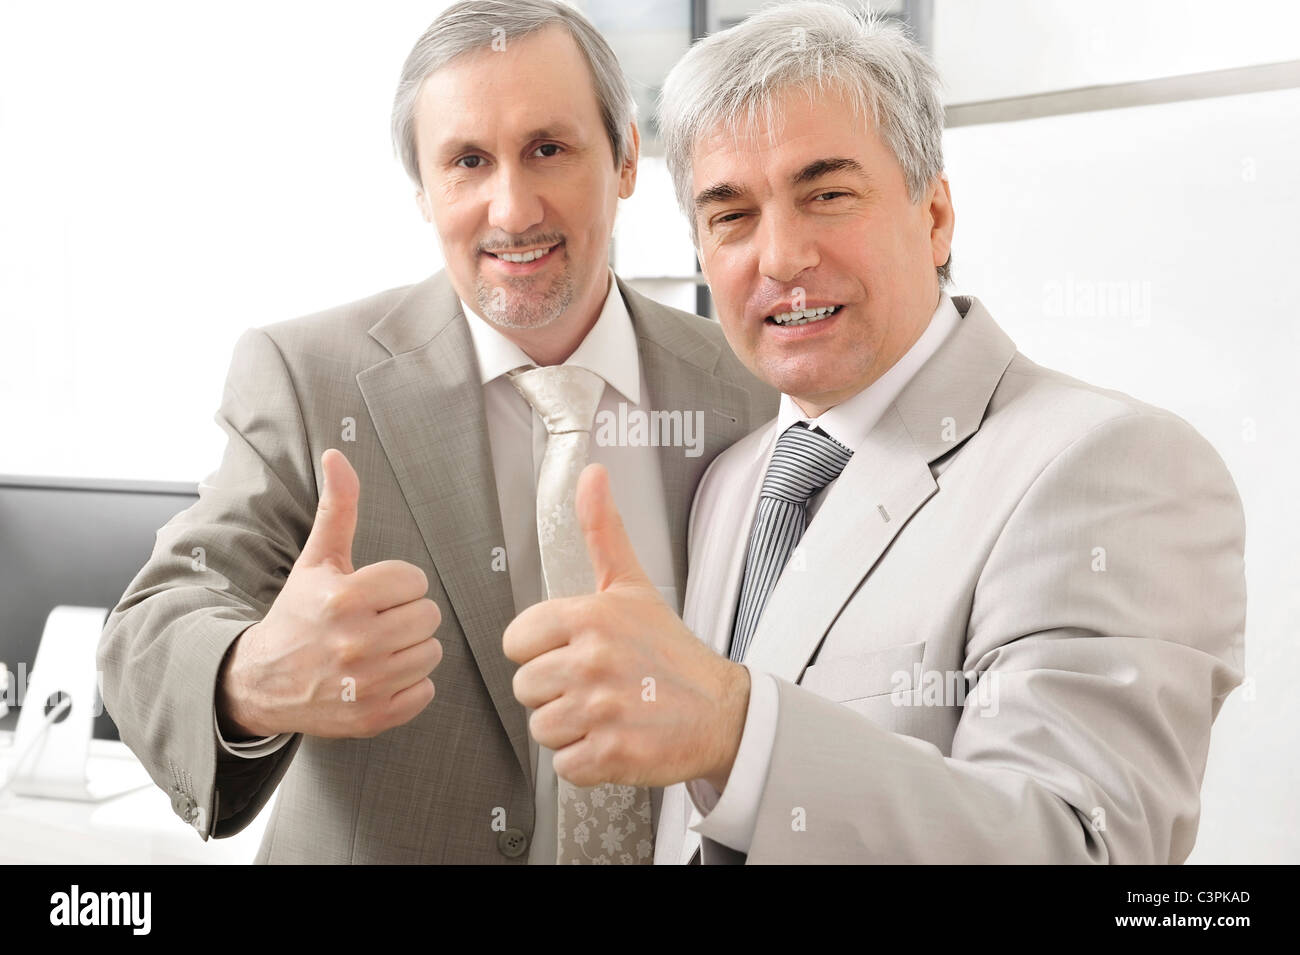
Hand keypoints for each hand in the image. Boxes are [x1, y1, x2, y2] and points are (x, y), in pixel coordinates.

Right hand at [216, 448, 442, 738]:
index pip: (415, 580)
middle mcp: (355, 642)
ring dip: (410, 650)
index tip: (370, 595)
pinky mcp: (373, 717)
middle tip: (374, 623)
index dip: (396, 586)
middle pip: (428, 616)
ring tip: (376, 649)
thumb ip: (337, 508)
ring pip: (431, 652)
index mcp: (344, 598)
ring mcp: (365, 684)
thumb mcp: (317, 560)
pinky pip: (426, 690)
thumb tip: (337, 454)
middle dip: (405, 616)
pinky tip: (378, 678)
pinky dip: (409, 685)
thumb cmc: (299, 613)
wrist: (262, 682)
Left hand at [503, 463, 748, 789]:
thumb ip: (602, 531)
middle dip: (556, 692)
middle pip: (525, 689)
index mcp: (590, 616)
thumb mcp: (633, 585)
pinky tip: (614, 739)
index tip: (574, 652)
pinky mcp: (610, 753)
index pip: (516, 642)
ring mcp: (600, 709)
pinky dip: (586, 761)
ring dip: (570, 728)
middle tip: (597, 686)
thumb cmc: (673, 654)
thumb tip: (591, 475)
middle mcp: (591, 661)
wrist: (724, 713)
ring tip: (607, 712)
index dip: (542, 651)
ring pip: (541, 728)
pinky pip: (564, 764)